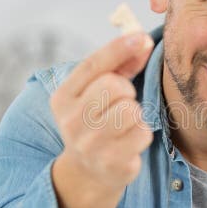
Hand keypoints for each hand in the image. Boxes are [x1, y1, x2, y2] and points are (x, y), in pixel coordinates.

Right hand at [49, 32, 153, 207]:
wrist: (88, 170)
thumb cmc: (96, 120)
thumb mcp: (96, 91)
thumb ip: (119, 65)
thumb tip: (143, 41)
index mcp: (63, 98)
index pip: (92, 65)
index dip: (119, 48)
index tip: (142, 37)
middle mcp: (71, 121)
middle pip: (115, 86)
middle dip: (126, 91)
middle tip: (120, 103)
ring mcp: (90, 144)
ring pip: (131, 110)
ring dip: (135, 114)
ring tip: (123, 124)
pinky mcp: (111, 162)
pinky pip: (143, 133)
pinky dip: (142, 134)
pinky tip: (127, 141)